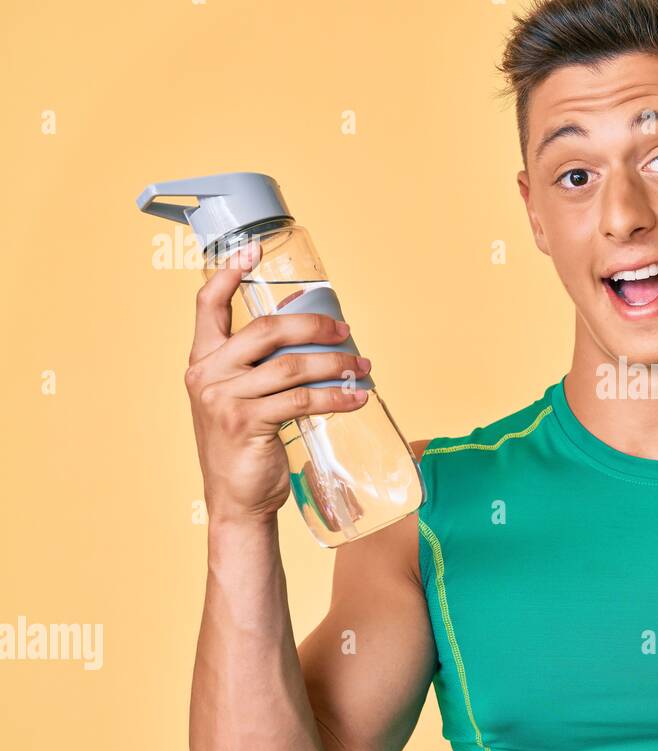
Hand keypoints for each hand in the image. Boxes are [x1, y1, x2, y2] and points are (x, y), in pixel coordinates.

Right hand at [184, 241, 371, 522]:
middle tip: (345, 330)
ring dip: (335, 364)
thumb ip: (260, 368)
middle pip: (266, 329)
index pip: (208, 306)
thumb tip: (311, 332)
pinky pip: (301, 401)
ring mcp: (224, 398)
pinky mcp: (246, 423)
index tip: (252, 250)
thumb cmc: (244, 447)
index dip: (228, 274)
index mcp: (202, 361)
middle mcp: (207, 374)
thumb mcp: (241, 399)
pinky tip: (356, 398)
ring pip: (291, 366)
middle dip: (313, 325)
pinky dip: (335, 397)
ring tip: (362, 368)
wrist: (236, 500)